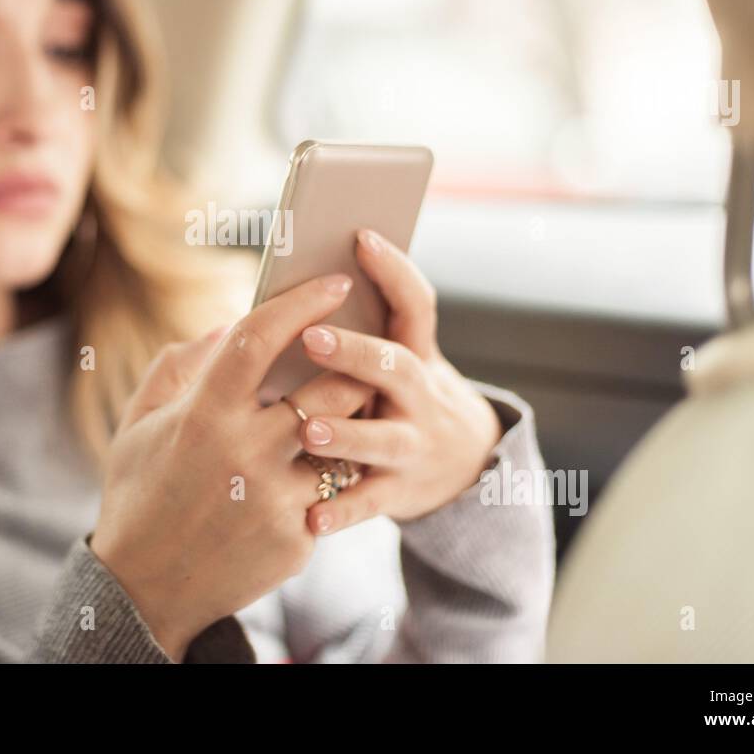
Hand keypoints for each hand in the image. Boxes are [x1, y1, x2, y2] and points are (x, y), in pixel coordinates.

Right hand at [89, 273, 373, 659]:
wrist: (145, 587)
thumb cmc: (140, 492)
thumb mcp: (139, 422)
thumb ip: (179, 364)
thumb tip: (227, 325)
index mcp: (202, 413)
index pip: (259, 337)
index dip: (302, 302)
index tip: (336, 281)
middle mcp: (243, 451)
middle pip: (328, 385)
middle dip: (355, 359)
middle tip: (365, 345)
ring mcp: (275, 497)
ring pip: (345, 439)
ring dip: (353, 415)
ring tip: (352, 401)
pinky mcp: (296, 537)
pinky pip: (333, 490)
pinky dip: (331, 471)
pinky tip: (325, 463)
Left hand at [292, 228, 502, 534]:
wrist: (464, 466)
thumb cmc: (396, 395)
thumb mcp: (394, 357)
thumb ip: (355, 328)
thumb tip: (289, 287)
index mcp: (413, 352)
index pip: (414, 302)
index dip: (393, 268)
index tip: (360, 235)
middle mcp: (419, 395)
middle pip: (395, 367)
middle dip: (355, 352)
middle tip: (311, 336)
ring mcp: (413, 444)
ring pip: (383, 439)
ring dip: (347, 434)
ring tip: (310, 431)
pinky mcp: (399, 491)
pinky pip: (369, 503)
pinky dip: (340, 512)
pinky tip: (310, 519)